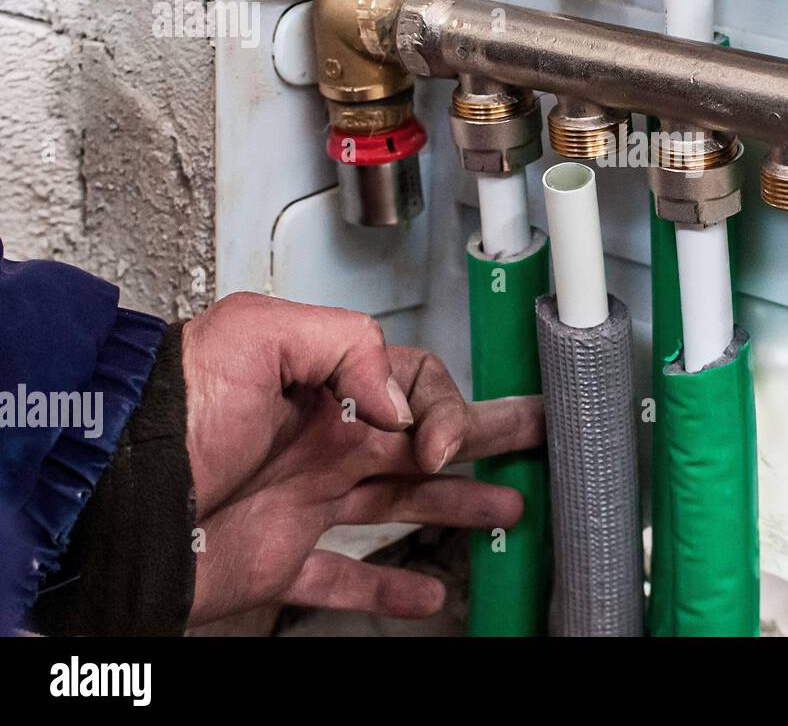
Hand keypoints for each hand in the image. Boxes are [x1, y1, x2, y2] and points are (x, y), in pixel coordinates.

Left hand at [180, 293, 543, 625]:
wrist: (113, 495)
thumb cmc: (170, 410)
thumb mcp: (256, 334)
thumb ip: (343, 345)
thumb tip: (397, 397)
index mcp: (325, 387)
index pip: (416, 388)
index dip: (444, 411)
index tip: (441, 442)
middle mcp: (324, 441)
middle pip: (427, 439)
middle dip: (488, 434)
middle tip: (536, 432)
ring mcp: (307, 500)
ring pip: (403, 501)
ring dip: (459, 505)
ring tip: (506, 508)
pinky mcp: (281, 557)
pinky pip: (347, 574)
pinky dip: (391, 588)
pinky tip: (431, 593)